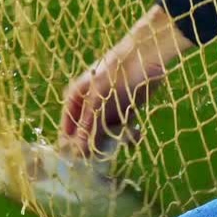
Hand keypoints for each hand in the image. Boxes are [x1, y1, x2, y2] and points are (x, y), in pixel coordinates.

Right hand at [59, 5, 193, 156]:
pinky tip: (137, 135)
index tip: (83, 161)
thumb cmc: (118, 71)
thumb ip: (88, 124)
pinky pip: (122, 129)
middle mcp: (89, 106)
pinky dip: (129, 134)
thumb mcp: (99, 98)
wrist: (148, 54)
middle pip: (87, 135)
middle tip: (110, 152)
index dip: (73, 146)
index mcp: (75, 98)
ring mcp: (107, 108)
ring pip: (106, 134)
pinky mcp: (125, 110)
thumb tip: (78, 151)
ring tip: (130, 136)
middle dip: (99, 144)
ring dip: (117, 139)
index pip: (67, 129)